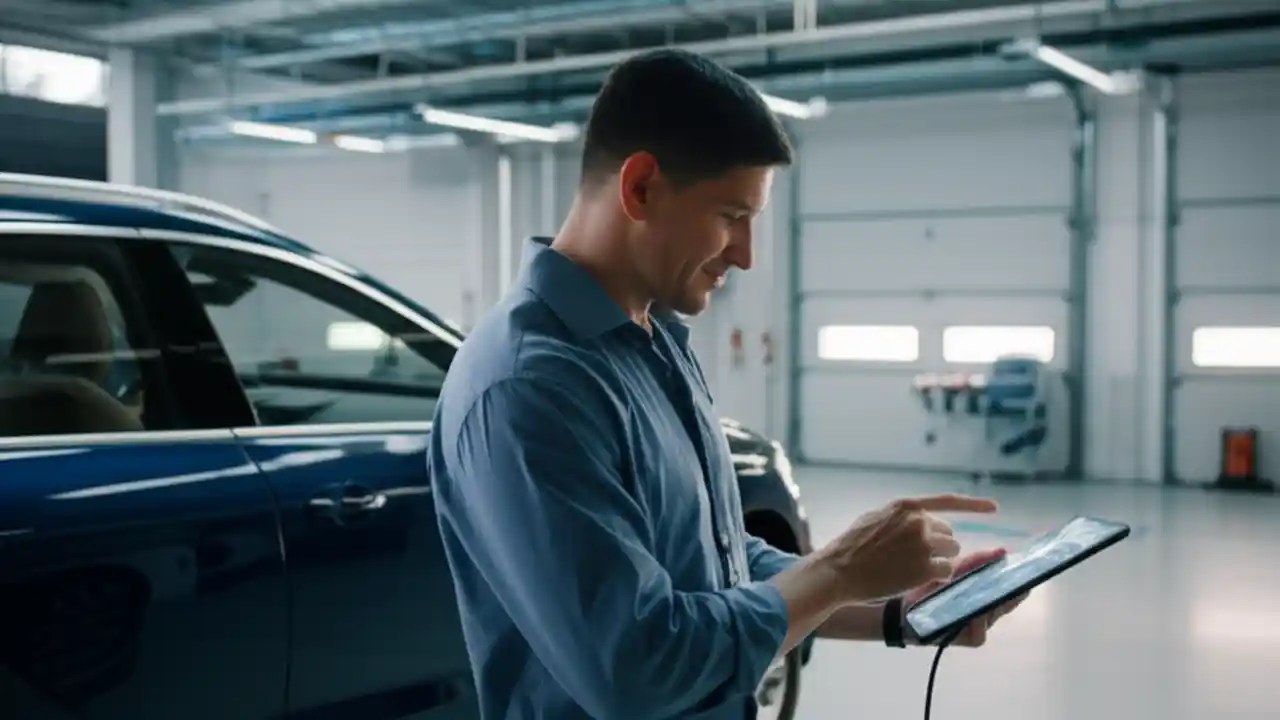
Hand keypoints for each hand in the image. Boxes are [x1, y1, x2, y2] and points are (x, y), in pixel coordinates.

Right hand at [817, 494, 997, 603]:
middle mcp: (918, 522)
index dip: (974, 505)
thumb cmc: (852, 546)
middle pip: (949, 534)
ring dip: (939, 562)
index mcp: (906, 506)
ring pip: (951, 553)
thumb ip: (901, 517)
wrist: (838, 570)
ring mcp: (923, 545)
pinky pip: (946, 571)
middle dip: (938, 546)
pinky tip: (916, 579)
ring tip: (912, 569)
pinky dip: (936, 577)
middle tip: (914, 558)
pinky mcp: (925, 568)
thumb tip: (924, 521)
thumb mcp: (875, 518)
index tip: (994, 508)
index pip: (948, 501)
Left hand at [903, 548, 1029, 647]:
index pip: (1008, 589)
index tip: (1027, 569)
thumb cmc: (929, 588)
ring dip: (994, 604)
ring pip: (994, 615)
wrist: (902, 609)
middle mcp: (985, 613)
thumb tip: (1003, 551)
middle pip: (1006, 603)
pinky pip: (980, 631)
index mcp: (984, 597)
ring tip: (997, 592)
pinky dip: (978, 621)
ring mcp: (978, 627)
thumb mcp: (953, 572)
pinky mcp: (968, 639)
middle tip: (1019, 580)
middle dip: (1013, 592)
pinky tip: (975, 611)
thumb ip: (976, 563)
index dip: (1019, 581)